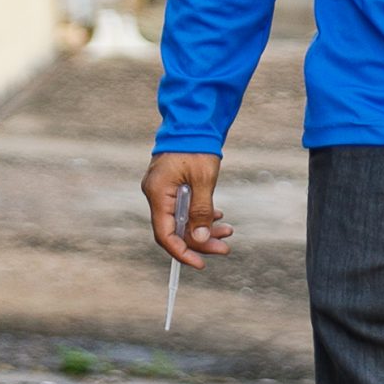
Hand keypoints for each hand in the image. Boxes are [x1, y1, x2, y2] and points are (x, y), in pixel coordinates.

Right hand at [143, 152, 232, 270]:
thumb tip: (199, 239)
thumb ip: (201, 211)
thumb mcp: (203, 180)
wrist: (193, 120)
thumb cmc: (196, 147)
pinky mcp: (171, 185)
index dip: (181, 252)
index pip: (165, 234)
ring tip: (227, 231)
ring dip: (203, 228)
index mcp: (158, 193)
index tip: (200, 263)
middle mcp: (156, 194)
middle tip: (225, 247)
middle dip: (200, 241)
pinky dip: (200, 214)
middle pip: (175, 230)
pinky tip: (217, 215)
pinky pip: (183, 208)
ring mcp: (162, 190)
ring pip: (182, 220)